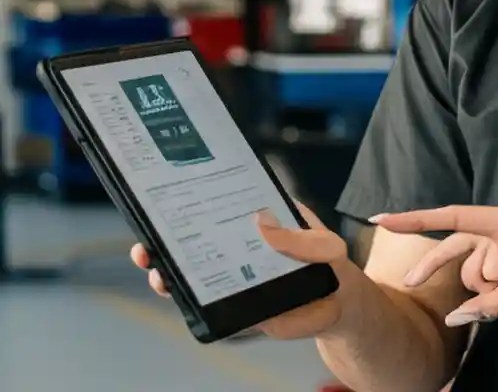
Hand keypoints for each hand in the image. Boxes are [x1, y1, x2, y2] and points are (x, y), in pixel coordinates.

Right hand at [129, 201, 354, 339]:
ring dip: (168, 273)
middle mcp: (238, 248)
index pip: (218, 205)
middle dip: (163, 242)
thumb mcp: (325, 245)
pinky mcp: (235, 308)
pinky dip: (189, 301)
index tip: (163, 198)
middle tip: (145, 246)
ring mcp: (233, 277)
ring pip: (191, 273)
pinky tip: (179, 296)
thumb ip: (301, 238)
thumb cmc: (332, 265)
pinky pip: (207, 303)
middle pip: (192, 240)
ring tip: (157, 272)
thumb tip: (262, 222)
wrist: (343, 308)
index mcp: (258, 223)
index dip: (189, 200)